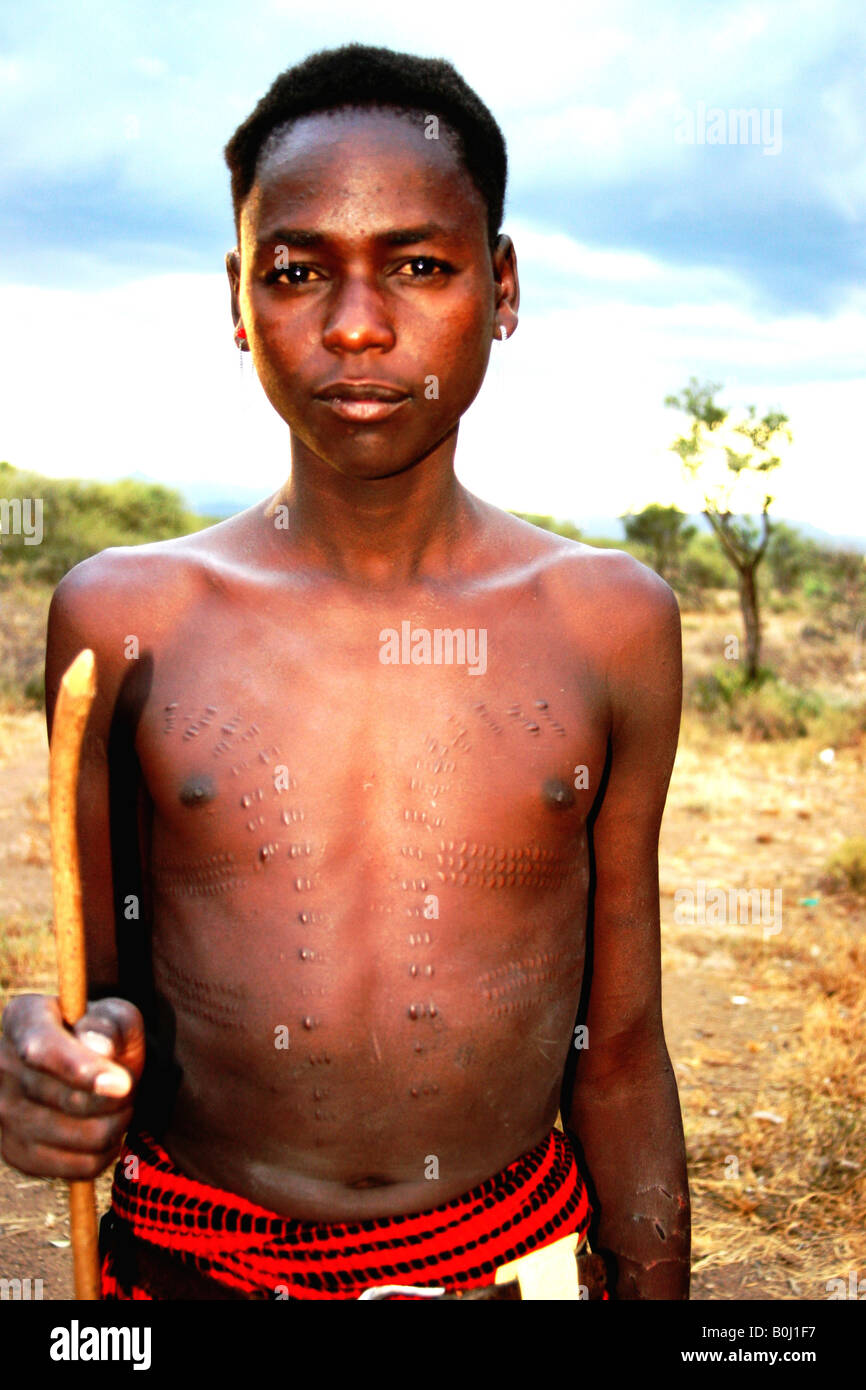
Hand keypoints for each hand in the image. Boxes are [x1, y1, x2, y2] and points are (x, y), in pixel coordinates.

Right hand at [0, 994, 145, 1179]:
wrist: (82, 1067)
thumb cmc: (101, 1035)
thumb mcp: (114, 1015)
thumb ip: (112, 1023)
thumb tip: (101, 1049)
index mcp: (23, 1019)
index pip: (43, 1050)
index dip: (83, 1070)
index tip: (123, 1083)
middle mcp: (1, 1067)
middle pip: (71, 1100)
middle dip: (119, 1097)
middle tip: (129, 1084)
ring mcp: (3, 1115)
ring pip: (83, 1138)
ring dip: (117, 1124)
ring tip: (117, 1106)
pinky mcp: (17, 1154)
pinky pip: (80, 1166)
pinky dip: (106, 1152)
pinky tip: (103, 1128)